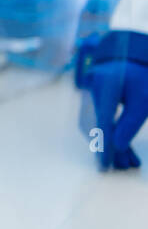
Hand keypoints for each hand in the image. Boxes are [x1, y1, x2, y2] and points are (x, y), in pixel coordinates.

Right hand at [81, 30, 147, 169]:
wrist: (127, 61)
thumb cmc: (139, 78)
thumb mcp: (143, 100)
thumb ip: (130, 123)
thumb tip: (117, 146)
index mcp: (106, 85)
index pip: (103, 121)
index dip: (104, 145)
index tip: (106, 165)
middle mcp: (91, 90)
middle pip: (95, 127)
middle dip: (108, 149)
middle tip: (122, 167)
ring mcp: (87, 95)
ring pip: (93, 127)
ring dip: (107, 146)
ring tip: (125, 162)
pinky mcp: (88, 102)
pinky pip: (93, 123)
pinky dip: (104, 138)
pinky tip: (119, 150)